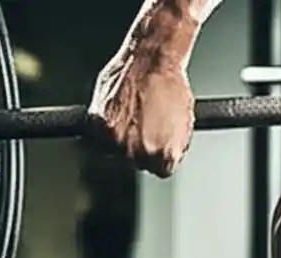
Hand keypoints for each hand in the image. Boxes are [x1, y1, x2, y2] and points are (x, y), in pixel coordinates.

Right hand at [88, 51, 195, 177]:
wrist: (152, 61)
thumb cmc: (171, 87)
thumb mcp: (184, 125)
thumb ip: (173, 147)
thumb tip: (168, 158)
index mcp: (163, 156)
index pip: (160, 171)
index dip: (158, 157)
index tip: (156, 148)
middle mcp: (138, 151)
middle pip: (136, 163)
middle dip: (139, 148)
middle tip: (143, 128)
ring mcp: (115, 139)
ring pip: (114, 151)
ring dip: (119, 139)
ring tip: (131, 118)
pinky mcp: (97, 123)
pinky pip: (96, 135)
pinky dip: (102, 127)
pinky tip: (116, 113)